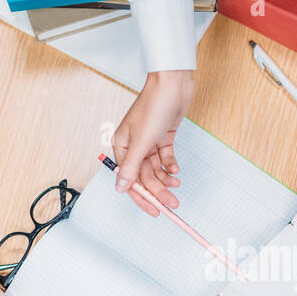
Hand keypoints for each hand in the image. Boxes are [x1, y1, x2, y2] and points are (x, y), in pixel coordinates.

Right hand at [110, 69, 194, 216]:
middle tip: (172, 203)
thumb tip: (120, 187)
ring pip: (155, 169)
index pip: (129, 179)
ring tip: (176, 186)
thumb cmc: (153, 106)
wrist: (172, 85)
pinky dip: (170, 165)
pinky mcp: (162, 137)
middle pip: (144, 176)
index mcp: (121, 146)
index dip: (141, 196)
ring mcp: (148, 141)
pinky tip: (175, 169)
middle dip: (158, 190)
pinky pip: (165, 157)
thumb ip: (131, 168)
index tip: (154, 210)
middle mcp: (133, 145)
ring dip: (166, 179)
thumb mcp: (141, 142)